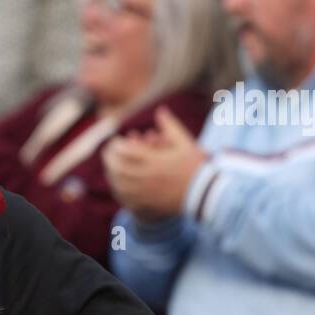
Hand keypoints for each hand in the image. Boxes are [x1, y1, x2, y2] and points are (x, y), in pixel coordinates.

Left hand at [102, 105, 204, 220]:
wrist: (207, 192)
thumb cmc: (197, 166)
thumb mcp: (185, 143)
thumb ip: (170, 126)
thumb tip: (160, 110)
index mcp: (155, 161)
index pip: (126, 151)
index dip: (117, 146)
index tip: (115, 141)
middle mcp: (148, 177)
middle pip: (119, 169)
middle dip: (110, 160)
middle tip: (107, 154)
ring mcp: (147, 193)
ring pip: (120, 185)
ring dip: (112, 175)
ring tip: (110, 169)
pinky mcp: (149, 205)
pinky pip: (127, 200)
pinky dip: (119, 192)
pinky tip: (118, 187)